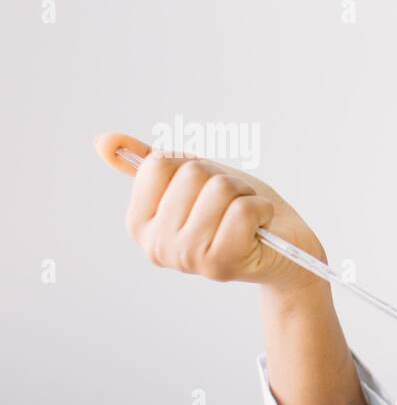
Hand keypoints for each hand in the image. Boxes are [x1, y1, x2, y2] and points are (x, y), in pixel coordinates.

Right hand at [94, 131, 326, 295]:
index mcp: (140, 224)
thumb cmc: (238, 214)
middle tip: (233, 207)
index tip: (206, 192)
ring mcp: (186, 258)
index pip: (159, 163)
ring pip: (220, 189)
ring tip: (247, 217)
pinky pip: (242, 210)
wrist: (285, 252)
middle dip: (224, 181)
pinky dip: (262, 209)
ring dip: (245, 195)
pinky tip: (261, 227)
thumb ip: (152, 163)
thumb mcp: (195, 181)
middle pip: (192, 173)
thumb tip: (103, 140)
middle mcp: (156, 246)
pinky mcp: (220, 264)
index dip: (195, 167)